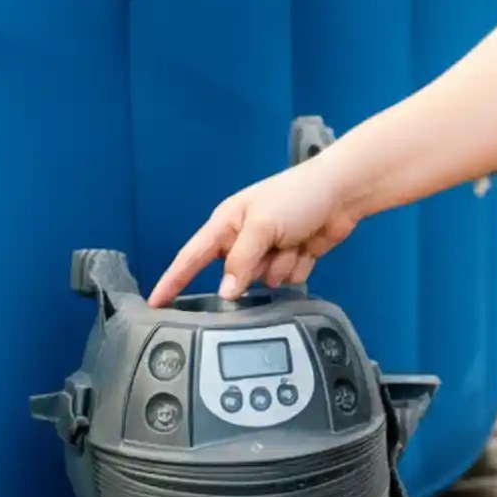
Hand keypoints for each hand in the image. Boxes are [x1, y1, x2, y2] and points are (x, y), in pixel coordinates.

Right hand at [148, 156, 358, 306]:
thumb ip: (239, 261)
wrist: (341, 193)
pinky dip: (300, 266)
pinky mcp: (292, 259)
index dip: (173, 281)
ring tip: (295, 239)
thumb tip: (225, 292)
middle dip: (256, 268)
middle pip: (236, 277)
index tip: (155, 302)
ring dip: (283, 264)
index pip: (190, 258)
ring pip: (266, 282)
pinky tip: (309, 245)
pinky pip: (289, 281)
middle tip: (275, 242)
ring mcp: (269, 251)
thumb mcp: (260, 225)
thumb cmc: (296, 195)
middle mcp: (244, 239)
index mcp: (227, 224)